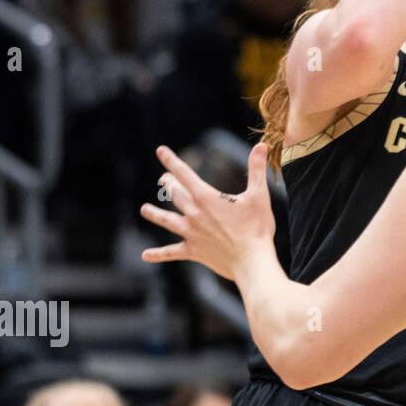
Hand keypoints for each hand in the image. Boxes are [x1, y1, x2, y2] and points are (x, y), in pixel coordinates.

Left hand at [140, 143, 275, 281]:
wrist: (251, 260)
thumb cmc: (257, 228)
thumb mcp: (259, 195)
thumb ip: (257, 169)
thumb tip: (261, 145)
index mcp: (207, 198)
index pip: (185, 174)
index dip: (171, 161)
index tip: (160, 150)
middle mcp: (194, 214)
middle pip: (175, 194)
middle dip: (168, 184)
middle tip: (164, 179)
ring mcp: (191, 233)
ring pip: (166, 220)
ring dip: (154, 214)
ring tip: (144, 209)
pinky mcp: (193, 251)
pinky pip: (171, 252)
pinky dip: (158, 254)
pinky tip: (145, 256)